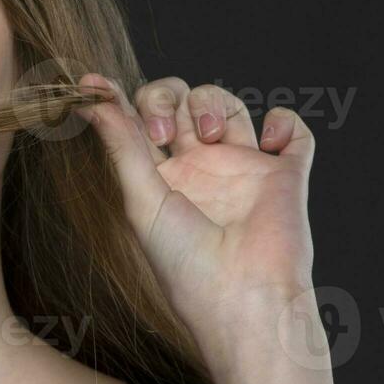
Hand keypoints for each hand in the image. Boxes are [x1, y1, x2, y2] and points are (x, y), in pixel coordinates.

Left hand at [80, 73, 315, 372]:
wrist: (243, 298)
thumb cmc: (185, 264)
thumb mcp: (140, 200)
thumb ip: (120, 144)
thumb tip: (89, 95)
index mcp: (160, 176)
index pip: (140, 119)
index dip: (122, 98)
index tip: (96, 85)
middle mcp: (200, 167)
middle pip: (181, 101)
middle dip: (169, 99)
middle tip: (166, 135)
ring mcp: (243, 167)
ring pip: (230, 105)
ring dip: (216, 103)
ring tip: (212, 136)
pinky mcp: (286, 175)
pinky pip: (294, 131)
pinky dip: (284, 122)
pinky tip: (268, 142)